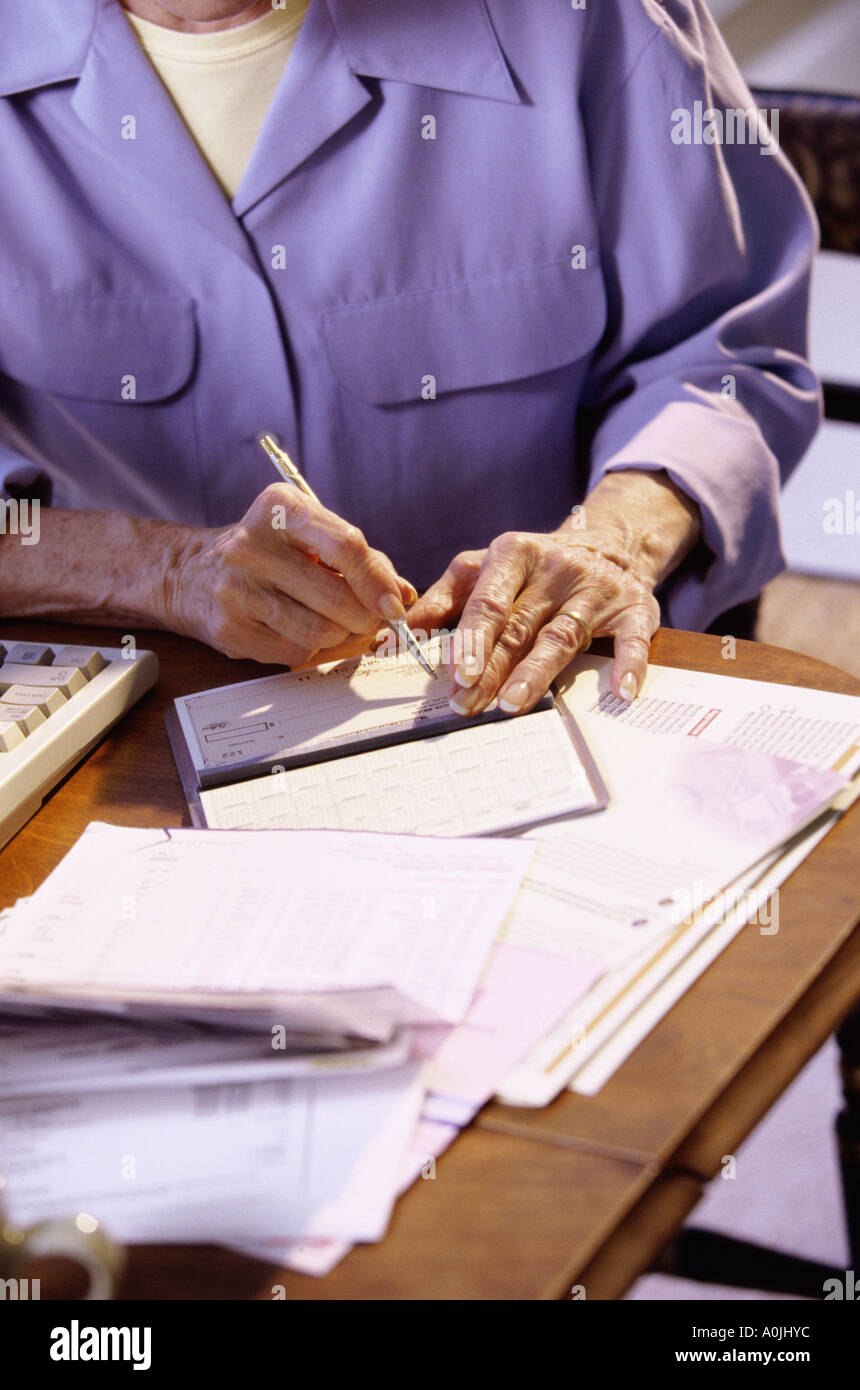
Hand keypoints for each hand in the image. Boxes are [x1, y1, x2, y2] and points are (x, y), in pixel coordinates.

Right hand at [166, 483, 415, 665]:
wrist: (190, 574)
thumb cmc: (268, 553)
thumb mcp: (309, 537)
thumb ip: (360, 560)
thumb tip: (402, 594)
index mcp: (280, 507)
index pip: (346, 546)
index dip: (378, 580)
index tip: (395, 602)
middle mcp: (252, 545)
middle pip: (338, 596)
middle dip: (364, 615)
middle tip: (367, 617)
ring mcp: (237, 589)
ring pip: (320, 631)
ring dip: (338, 633)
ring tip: (325, 618)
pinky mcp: (230, 628)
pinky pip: (295, 651)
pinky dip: (307, 647)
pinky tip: (291, 627)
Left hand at [408, 526, 660, 713]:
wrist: (611, 543)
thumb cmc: (534, 567)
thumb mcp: (484, 569)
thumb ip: (442, 601)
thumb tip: (391, 638)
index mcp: (515, 553)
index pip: (489, 601)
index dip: (472, 639)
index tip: (457, 673)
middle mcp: (556, 569)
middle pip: (520, 627)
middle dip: (492, 669)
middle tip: (470, 704)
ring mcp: (596, 589)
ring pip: (563, 637)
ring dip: (538, 673)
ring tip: (514, 703)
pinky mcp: (634, 608)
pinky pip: (633, 639)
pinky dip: (629, 665)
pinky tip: (619, 691)